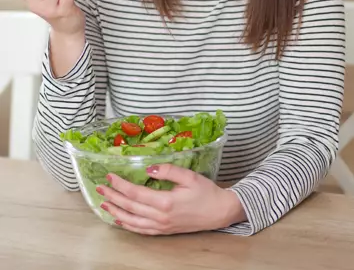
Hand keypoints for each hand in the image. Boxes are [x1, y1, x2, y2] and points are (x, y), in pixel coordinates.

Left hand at [96, 164, 245, 235]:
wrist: (219, 212)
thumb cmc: (206, 192)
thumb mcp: (189, 176)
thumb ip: (168, 170)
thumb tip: (147, 167)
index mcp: (166, 202)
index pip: (136, 193)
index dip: (120, 184)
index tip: (109, 175)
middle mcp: (160, 217)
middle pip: (130, 207)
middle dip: (113, 196)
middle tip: (99, 187)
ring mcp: (161, 226)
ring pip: (132, 221)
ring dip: (116, 212)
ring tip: (103, 203)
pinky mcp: (164, 230)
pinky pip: (141, 230)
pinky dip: (127, 225)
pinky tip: (120, 219)